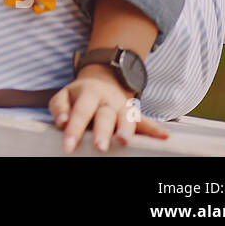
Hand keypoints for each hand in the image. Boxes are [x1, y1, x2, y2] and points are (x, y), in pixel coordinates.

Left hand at [48, 65, 168, 152]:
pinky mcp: (133, 113)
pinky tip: (165, 136)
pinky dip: (155, 128)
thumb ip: (60, 107)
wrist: (103, 78)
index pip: (80, 113)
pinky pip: (145, 120)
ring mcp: (122, 106)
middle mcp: (107, 100)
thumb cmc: (79, 95)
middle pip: (104, 116)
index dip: (74, 130)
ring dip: (126, 129)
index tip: (68, 147)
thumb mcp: (65, 94)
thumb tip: (62, 122)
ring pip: (126, 117)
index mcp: (88, 94)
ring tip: (124, 141)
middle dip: (102, 131)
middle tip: (99, 147)